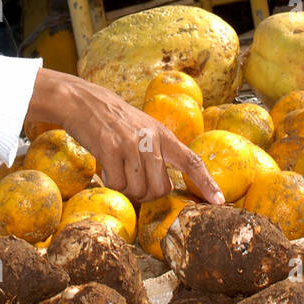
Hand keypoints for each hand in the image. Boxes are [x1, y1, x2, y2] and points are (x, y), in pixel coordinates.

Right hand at [26, 68, 224, 204]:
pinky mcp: (110, 149)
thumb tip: (165, 185)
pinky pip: (117, 184)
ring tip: (117, 172)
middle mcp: (151, 139)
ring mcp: (130, 144)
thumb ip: (157, 151)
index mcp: (163, 134)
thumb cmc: (114, 120)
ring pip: (138, 189)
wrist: (83, 101)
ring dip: (127, 189)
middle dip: (148, 195)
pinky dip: (110, 183)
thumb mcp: (144, 128)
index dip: (207, 183)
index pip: (192, 161)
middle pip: (161, 188)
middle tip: (134, 185)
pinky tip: (105, 168)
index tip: (219, 201)